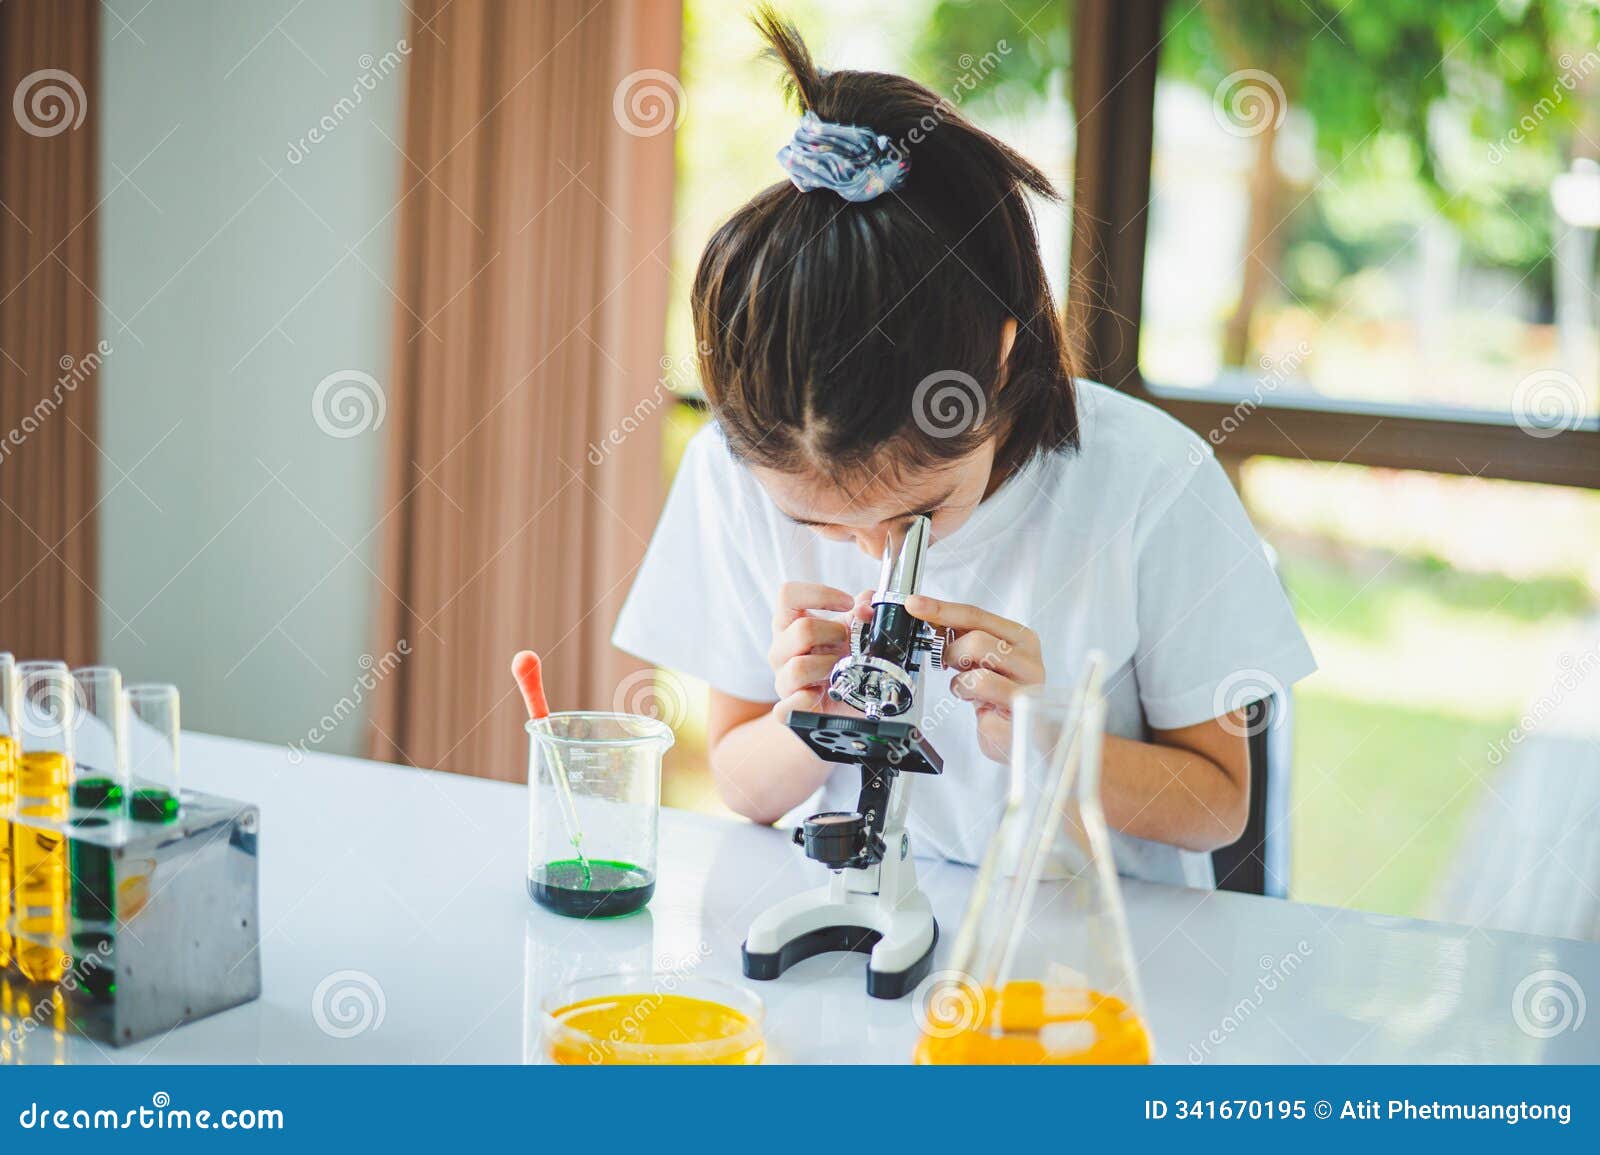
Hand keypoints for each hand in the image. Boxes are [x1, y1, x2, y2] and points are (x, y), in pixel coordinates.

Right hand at [767, 582, 872, 722]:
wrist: (840, 704)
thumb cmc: (840, 663)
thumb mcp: (853, 632)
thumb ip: (862, 613)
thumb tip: (869, 600)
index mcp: (790, 624)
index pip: (788, 594)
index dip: (820, 594)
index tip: (847, 603)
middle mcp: (781, 650)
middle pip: (802, 629)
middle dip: (835, 634)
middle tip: (848, 642)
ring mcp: (783, 679)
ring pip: (799, 667)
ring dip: (829, 667)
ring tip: (841, 670)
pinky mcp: (786, 710)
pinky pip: (787, 706)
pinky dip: (808, 700)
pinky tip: (823, 694)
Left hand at [904, 594, 1045, 761]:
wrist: (1022, 732)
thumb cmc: (1002, 693)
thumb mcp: (984, 659)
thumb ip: (964, 637)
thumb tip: (930, 617)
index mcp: (1021, 639)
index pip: (976, 616)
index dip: (941, 610)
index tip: (915, 605)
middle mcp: (1029, 660)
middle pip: (976, 641)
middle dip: (953, 655)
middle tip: (955, 666)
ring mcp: (1027, 690)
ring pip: (978, 675)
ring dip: (961, 684)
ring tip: (970, 689)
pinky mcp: (1019, 717)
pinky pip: (982, 705)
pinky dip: (970, 701)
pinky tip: (980, 705)